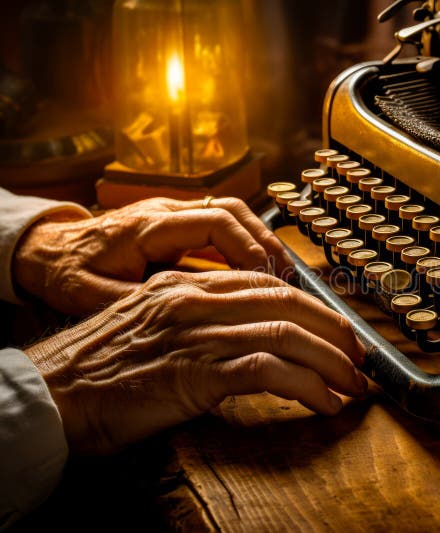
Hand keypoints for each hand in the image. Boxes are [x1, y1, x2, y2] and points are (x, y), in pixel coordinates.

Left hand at [12, 196, 292, 314]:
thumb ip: (133, 303)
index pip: (214, 222)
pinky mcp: (176, 225)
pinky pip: (220, 225)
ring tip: (281, 273)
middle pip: (231, 210)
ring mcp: (172, 215)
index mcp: (147, 227)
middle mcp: (165, 212)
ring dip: (259, 239)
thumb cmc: (66, 271)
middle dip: (264, 241)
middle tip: (286, 275)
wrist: (48, 249)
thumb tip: (180, 319)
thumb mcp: (89, 294)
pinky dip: (244, 244)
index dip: (246, 248)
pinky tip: (257, 273)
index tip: (265, 278)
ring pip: (231, 212)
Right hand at [24, 270, 366, 454]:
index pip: (268, 283)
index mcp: (187, 285)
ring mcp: (197, 333)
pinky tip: (324, 402)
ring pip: (287, 333)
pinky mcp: (196, 372)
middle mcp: (196, 300)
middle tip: (357, 356)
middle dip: (333, 330)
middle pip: (288, 302)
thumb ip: (197, 319)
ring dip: (331, 361)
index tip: (336, 330)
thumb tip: (245, 333)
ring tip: (351, 384)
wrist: (52, 396)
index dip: (312, 306)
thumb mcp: (151, 326)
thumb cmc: (99, 369)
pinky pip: (270, 371)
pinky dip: (307, 387)